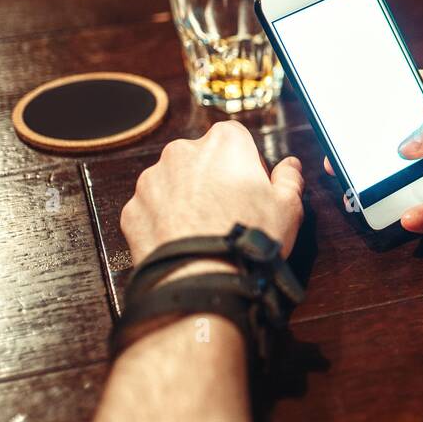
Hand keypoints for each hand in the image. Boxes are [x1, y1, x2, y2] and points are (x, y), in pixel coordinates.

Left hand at [121, 120, 304, 262]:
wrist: (202, 283)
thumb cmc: (249, 241)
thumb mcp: (288, 208)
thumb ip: (290, 179)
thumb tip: (290, 165)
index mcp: (223, 144)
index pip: (236, 138)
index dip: (246, 163)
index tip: (252, 189)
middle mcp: (182, 152)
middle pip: (201, 158)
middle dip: (212, 179)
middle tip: (228, 213)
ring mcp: (152, 180)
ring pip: (172, 183)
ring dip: (185, 199)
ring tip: (203, 232)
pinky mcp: (132, 209)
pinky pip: (151, 209)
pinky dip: (163, 222)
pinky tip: (181, 242)